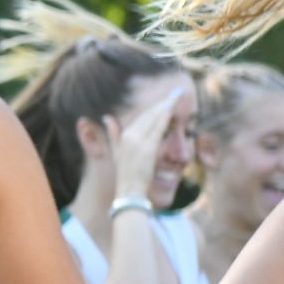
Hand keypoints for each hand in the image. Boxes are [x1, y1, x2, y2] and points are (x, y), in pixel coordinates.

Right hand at [102, 82, 187, 204]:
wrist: (129, 190)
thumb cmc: (125, 174)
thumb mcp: (116, 152)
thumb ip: (113, 134)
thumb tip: (106, 117)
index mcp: (124, 136)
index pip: (142, 117)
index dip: (154, 107)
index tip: (166, 99)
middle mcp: (130, 136)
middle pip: (148, 115)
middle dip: (162, 103)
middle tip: (176, 93)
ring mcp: (138, 142)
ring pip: (154, 119)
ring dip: (166, 107)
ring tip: (177, 97)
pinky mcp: (147, 148)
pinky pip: (157, 129)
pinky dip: (164, 117)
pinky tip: (171, 109)